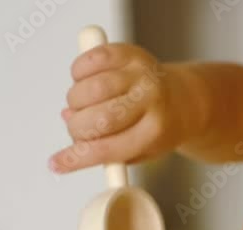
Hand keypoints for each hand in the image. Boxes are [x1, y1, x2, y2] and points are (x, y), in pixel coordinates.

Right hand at [50, 43, 192, 172]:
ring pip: (92, 88)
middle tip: (78, 127)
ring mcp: (143, 74)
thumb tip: (68, 118)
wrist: (186, 100)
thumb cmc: (157, 127)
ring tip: (83, 105)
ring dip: (76, 100)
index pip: (108, 149)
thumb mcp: (140, 149)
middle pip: (98, 119)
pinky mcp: (132, 53)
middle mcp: (152, 101)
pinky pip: (93, 59)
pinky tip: (86, 81)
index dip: (78, 157)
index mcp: (155, 132)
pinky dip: (79, 71)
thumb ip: (105, 146)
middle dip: (77, 127)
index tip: (57, 163)